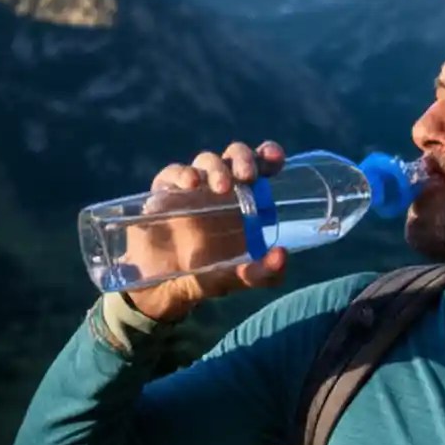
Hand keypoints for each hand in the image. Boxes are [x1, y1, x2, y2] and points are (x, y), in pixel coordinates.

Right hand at [122, 141, 287, 321]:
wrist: (162, 289)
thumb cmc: (207, 276)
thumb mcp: (239, 279)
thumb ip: (263, 273)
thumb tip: (281, 255)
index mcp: (245, 200)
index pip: (261, 166)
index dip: (269, 155)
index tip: (275, 158)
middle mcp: (221, 187)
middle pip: (235, 156)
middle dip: (244, 158)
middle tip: (247, 176)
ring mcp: (192, 188)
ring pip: (207, 161)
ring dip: (217, 168)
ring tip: (222, 187)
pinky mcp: (164, 193)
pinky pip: (173, 173)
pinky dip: (182, 173)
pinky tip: (190, 184)